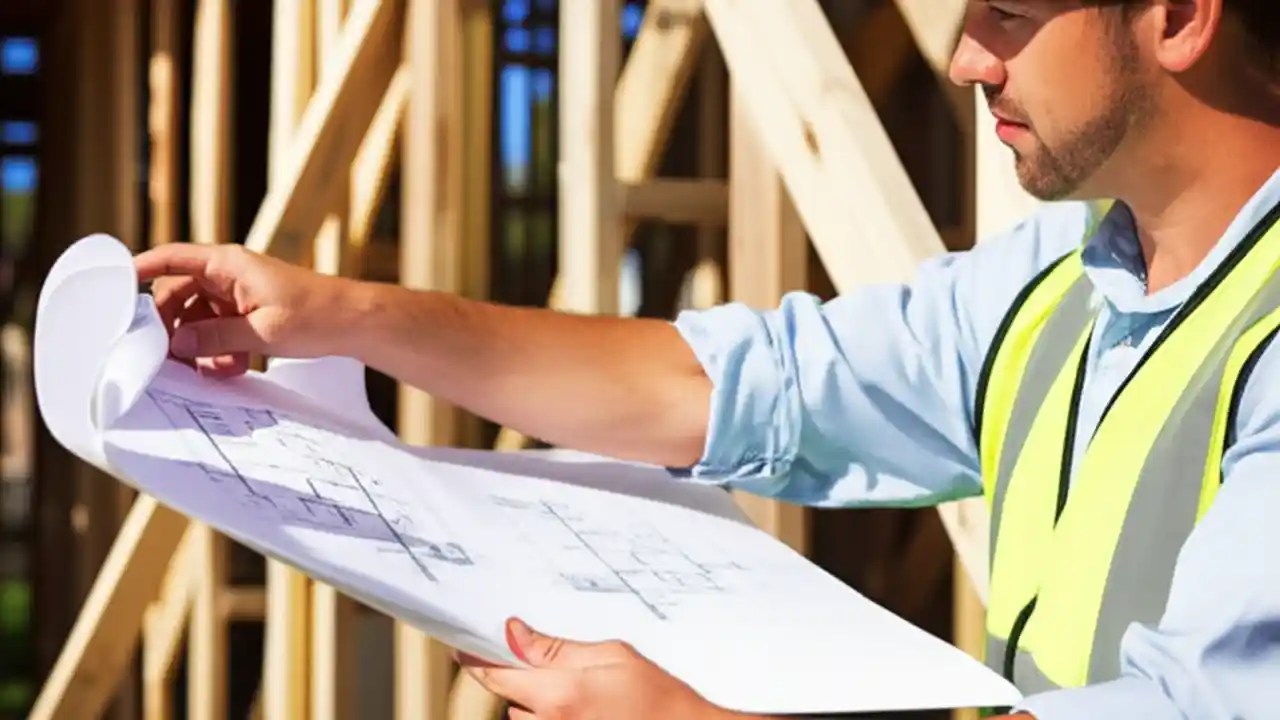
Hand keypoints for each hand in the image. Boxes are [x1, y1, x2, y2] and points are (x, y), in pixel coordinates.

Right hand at [133, 242, 354, 376]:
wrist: (354, 323)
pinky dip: (218, 350)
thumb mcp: (261, 332)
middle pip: (177, 296)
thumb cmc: (314, 316)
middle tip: (162, 358)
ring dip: (196, 345)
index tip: (112, 289)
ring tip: (203, 370)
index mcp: (227, 264)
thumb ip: (214, 338)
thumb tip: (175, 345)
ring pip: (197, 318)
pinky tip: (227, 370)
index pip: (170, 258)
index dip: (138, 270)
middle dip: (169, 327)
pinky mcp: (248, 314)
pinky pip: (218, 330)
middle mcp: (228, 274)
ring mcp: (237, 294)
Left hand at [459, 617, 735, 719]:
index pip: (495, 675)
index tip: (462, 647)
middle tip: (560, 671)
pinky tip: (588, 711)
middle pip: (510, 701)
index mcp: (560, 695)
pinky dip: (552, 718)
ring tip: (585, 697)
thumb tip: (513, 632)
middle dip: (524, 682)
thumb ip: (556, 648)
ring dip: (539, 707)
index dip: (475, 659)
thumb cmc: (660, 698)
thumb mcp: (613, 656)